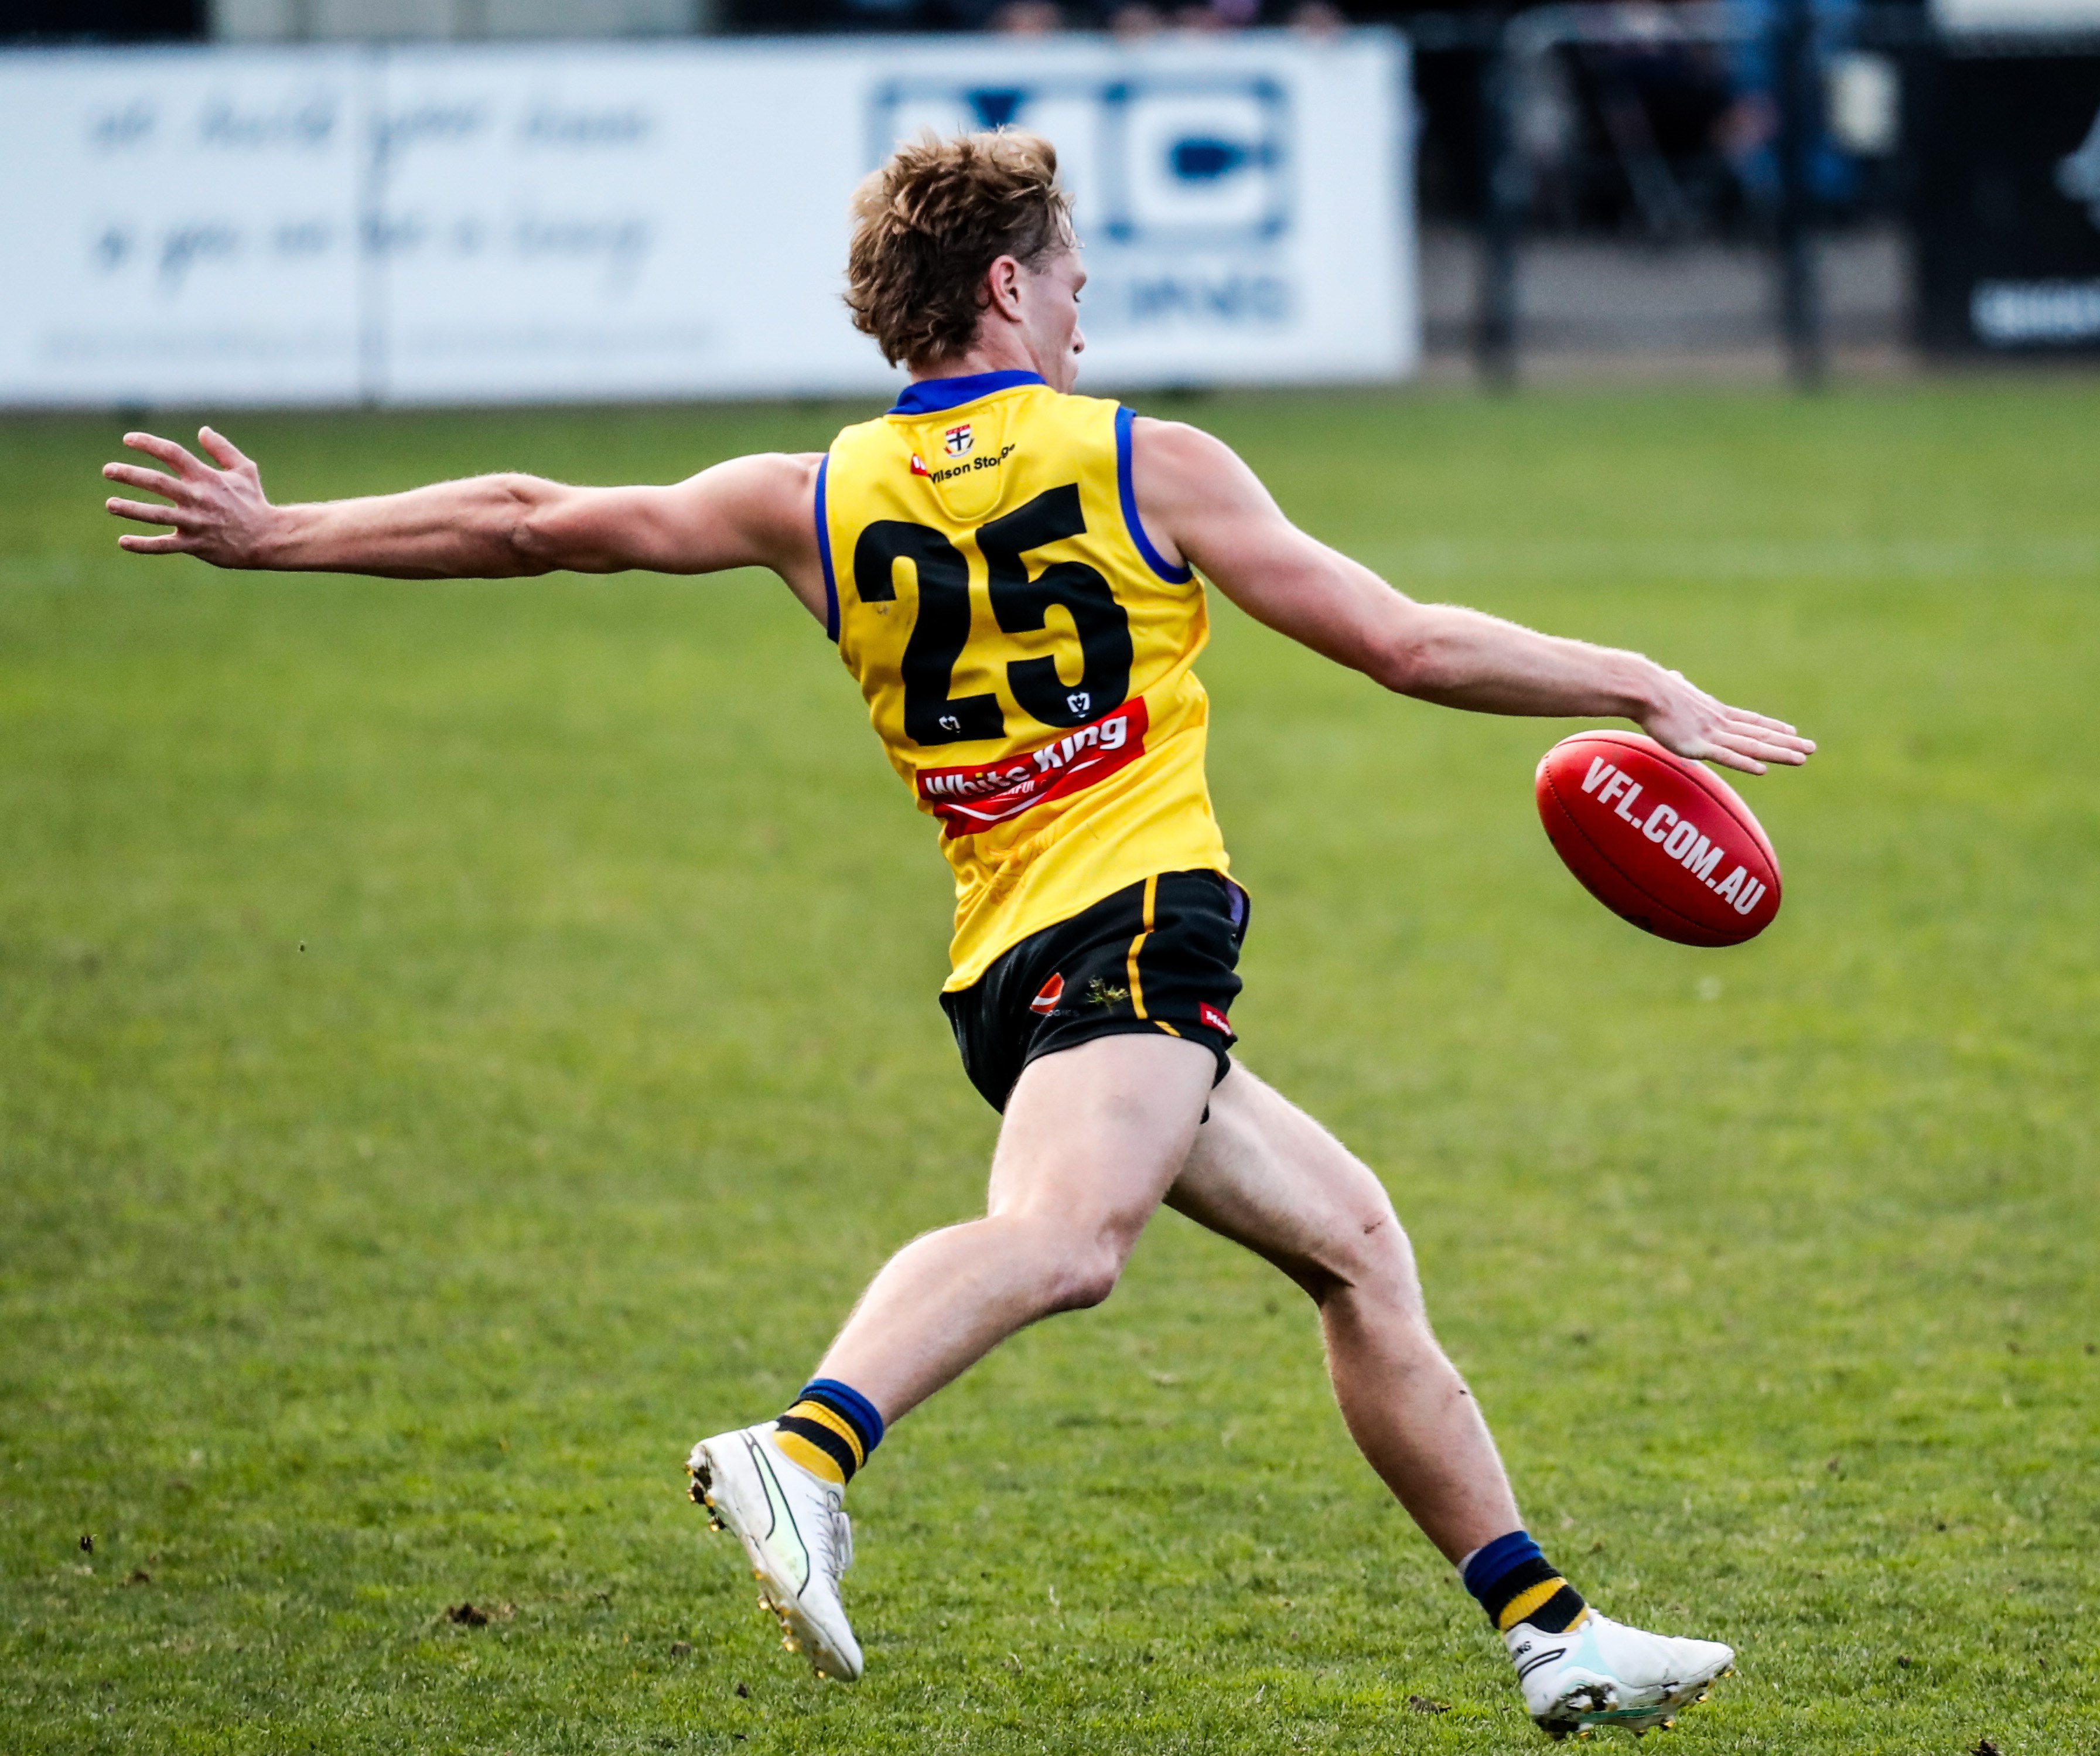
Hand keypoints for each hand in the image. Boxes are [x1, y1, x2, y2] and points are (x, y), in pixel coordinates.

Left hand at [103, 427, 276, 566]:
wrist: (270, 538)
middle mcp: (198, 498)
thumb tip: (202, 430)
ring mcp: (196, 523)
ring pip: (157, 515)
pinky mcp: (196, 545)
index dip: (148, 443)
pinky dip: (143, 545)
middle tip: (108, 471)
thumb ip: (222, 449)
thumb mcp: (245, 470)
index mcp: (207, 478)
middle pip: (158, 483)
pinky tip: (123, 542)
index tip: (127, 439)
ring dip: (131, 509)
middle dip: (130, 475)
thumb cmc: (255, 503)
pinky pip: (165, 545)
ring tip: (110, 505)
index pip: (173, 454)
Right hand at [1638, 666, 1814, 775]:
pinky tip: (1762, 769)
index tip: (1792, 731)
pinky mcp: (1695, 746)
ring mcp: (1709, 734)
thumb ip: (1678, 685)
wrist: (1644, 688)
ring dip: (1778, 753)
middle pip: (1759, 734)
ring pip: (1751, 746)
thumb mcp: (1672, 686)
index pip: (1750, 721)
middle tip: (1811, 748)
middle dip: (1787, 743)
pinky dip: (1744, 762)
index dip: (1772, 727)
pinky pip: (1725, 756)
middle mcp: (1719, 723)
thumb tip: (1675, 676)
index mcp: (1714, 711)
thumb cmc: (1653, 687)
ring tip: (1802, 758)